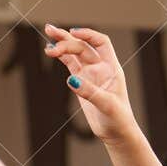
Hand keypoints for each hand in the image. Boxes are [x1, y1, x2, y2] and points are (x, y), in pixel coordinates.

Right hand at [42, 24, 134, 142]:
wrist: (116, 133)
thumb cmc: (118, 119)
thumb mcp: (106, 105)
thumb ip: (89, 91)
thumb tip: (71, 80)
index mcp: (111, 68)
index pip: (101, 42)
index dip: (88, 34)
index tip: (73, 32)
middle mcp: (101, 67)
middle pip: (83, 46)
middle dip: (67, 41)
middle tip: (52, 43)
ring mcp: (90, 73)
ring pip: (74, 52)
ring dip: (62, 43)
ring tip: (47, 32)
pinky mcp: (81, 81)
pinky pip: (70, 64)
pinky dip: (61, 56)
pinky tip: (50, 51)